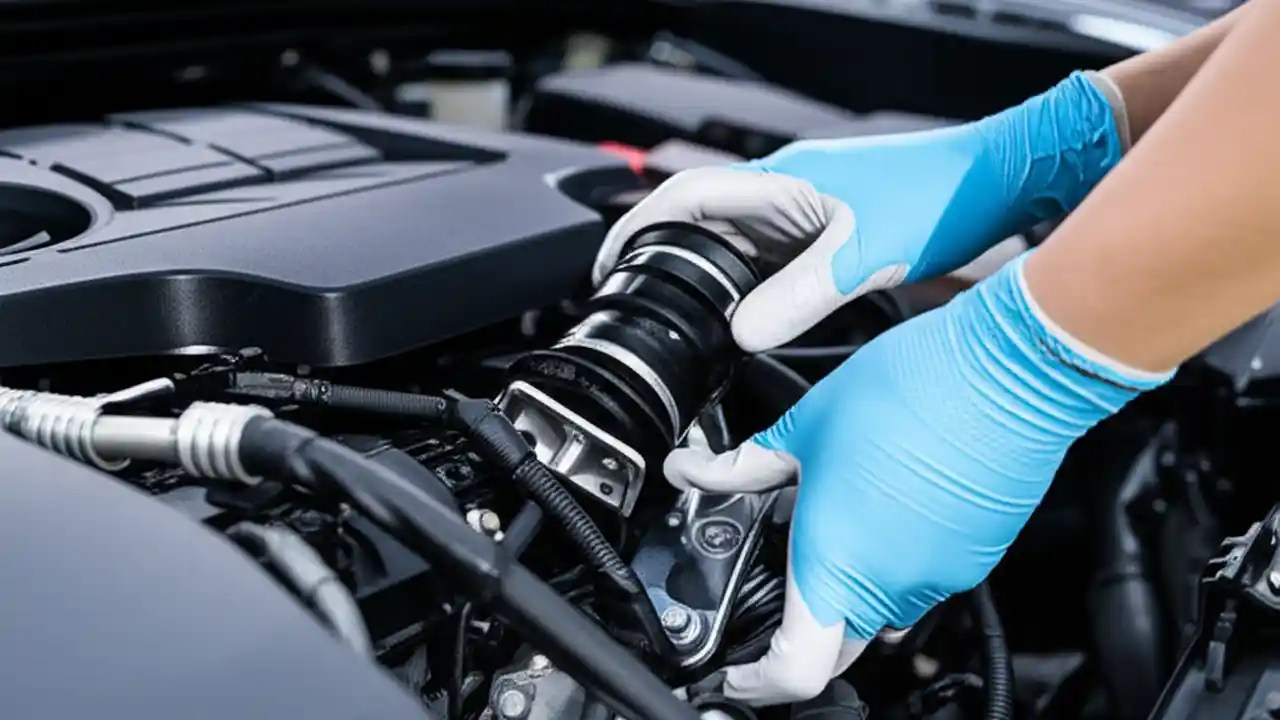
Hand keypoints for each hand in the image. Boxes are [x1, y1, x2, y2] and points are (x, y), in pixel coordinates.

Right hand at [595, 72, 1124, 351]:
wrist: (997, 183)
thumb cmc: (940, 197)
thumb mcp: (863, 257)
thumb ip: (798, 299)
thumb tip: (742, 336)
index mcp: (779, 183)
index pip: (682, 197)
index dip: (636, 230)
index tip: (608, 267)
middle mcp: (783, 192)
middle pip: (700, 224)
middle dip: (663, 262)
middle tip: (638, 306)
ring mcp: (804, 211)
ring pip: (734, 246)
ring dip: (706, 279)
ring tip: (684, 324)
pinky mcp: (825, 231)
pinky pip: (767, 260)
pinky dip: (747, 289)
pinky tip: (747, 320)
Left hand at [664, 254, 1170, 705]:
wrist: (1010, 372)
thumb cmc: (913, 390)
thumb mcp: (805, 426)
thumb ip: (743, 465)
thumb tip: (692, 471)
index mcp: (838, 565)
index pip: (795, 673)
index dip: (756, 683)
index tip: (738, 672)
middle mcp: (892, 587)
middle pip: (837, 650)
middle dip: (798, 637)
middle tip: (775, 594)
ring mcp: (938, 577)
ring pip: (884, 617)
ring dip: (852, 595)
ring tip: (834, 535)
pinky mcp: (972, 558)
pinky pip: (923, 583)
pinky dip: (895, 565)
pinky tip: (885, 512)